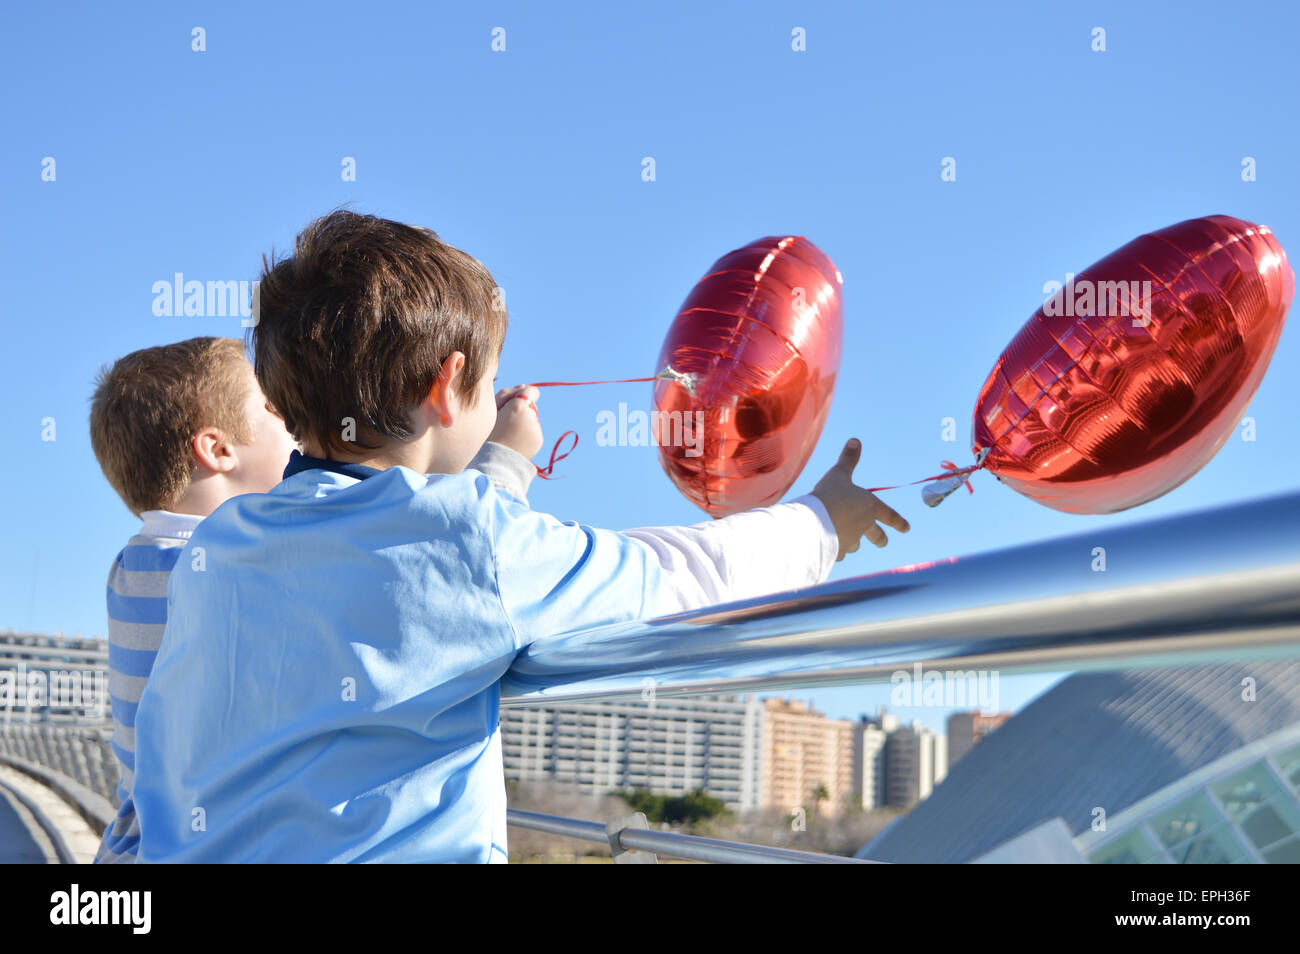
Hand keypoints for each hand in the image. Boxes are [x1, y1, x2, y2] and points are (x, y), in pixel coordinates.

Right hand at [487, 385, 543, 458]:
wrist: (494, 461)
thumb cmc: (488, 433)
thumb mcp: (492, 409)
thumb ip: (506, 394)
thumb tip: (523, 386)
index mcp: (519, 407)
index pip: (531, 391)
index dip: (522, 395)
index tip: (514, 403)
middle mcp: (531, 417)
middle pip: (531, 405)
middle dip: (521, 411)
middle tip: (505, 423)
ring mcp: (536, 429)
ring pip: (532, 419)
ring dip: (523, 423)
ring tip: (508, 435)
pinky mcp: (539, 440)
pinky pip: (534, 431)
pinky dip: (526, 434)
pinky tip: (515, 441)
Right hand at [811, 438, 909, 560]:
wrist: (814, 521)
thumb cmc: (830, 494)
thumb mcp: (839, 474)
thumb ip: (848, 459)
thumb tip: (856, 440)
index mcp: (870, 507)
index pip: (890, 515)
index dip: (899, 522)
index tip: (907, 528)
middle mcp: (864, 526)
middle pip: (877, 536)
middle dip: (881, 539)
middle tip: (884, 542)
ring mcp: (851, 540)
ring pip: (856, 545)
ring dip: (853, 543)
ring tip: (848, 542)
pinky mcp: (836, 550)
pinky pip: (838, 552)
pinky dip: (835, 550)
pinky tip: (829, 548)